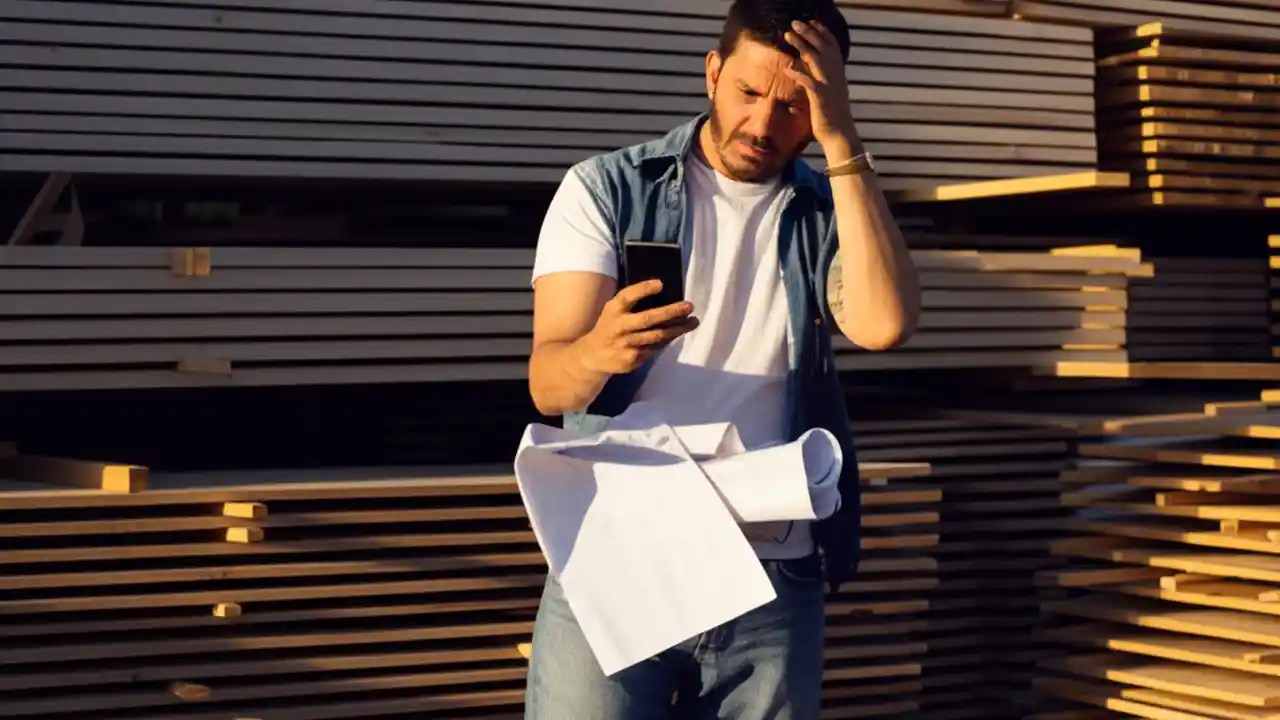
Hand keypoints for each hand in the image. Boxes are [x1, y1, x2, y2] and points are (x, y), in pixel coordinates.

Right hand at [579, 279, 697, 374]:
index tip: (661, 284)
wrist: (593, 356)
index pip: (628, 296)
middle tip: (689, 306)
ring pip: (657, 336)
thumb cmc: (610, 327)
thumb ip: (631, 304)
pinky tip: (678, 333)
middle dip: (671, 312)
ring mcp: (626, 345)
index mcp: (613, 310)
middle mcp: (619, 327)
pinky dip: (668, 340)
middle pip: (648, 319)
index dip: (643, 289)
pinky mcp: (632, 359)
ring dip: (678, 329)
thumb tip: (663, 293)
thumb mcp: (613, 311)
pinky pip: (655, 348)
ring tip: (693, 321)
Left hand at [783, 20, 860, 160]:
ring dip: (800, 45)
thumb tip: (811, 68)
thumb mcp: (830, 94)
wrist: (840, 135)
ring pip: (815, 59)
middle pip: (822, 47)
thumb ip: (822, 79)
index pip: (832, 47)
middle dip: (809, 33)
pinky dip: (798, 73)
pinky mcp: (821, 97)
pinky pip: (808, 81)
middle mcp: (835, 76)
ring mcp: (829, 85)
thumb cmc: (832, 117)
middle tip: (796, 23)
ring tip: (788, 35)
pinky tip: (787, 68)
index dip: (823, 33)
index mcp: (838, 74)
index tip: (812, 23)